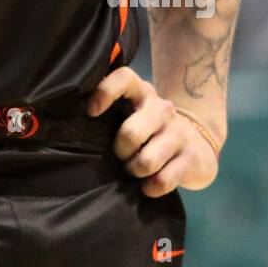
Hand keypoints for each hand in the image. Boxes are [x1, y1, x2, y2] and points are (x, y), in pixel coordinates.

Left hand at [86, 67, 218, 195]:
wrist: (198, 146)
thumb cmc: (151, 130)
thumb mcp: (134, 112)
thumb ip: (111, 110)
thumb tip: (69, 120)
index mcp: (142, 92)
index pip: (123, 78)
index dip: (105, 93)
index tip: (91, 112)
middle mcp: (162, 108)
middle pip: (131, 133)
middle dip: (120, 151)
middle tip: (121, 156)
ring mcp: (179, 133)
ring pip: (146, 161)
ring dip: (134, 171)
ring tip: (135, 170)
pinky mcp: (193, 158)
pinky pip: (163, 180)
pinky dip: (151, 188)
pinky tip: (148, 186)